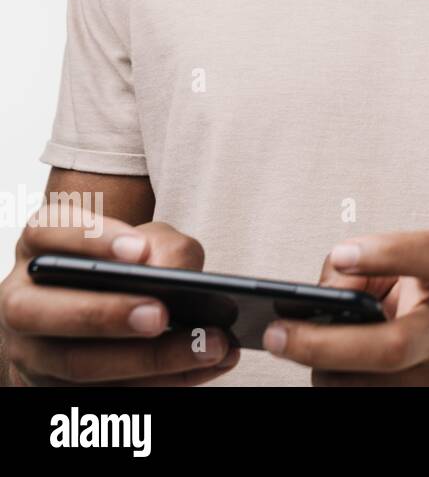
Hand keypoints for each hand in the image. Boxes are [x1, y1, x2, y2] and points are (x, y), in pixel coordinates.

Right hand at [0, 212, 237, 385]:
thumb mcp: (145, 241)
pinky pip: (108, 392)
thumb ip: (164, 247)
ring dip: (148, 360)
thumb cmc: (124, 266)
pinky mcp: (57, 388)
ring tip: (208, 345)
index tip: (138, 250)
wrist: (96, 311)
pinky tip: (210, 364)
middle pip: (43, 311)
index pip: (48, 232)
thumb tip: (180, 278)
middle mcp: (23, 298)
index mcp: (40, 246)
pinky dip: (165, 380)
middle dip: (107, 314)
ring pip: (78, 364)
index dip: (91, 240)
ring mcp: (33, 350)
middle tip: (163, 314)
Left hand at [264, 231, 428, 385]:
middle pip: (390, 348)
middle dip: (324, 345)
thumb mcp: (419, 272)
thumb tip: (314, 303)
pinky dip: (342, 385)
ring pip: (363, 388)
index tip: (342, 255)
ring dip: (324, 372)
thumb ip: (369, 270)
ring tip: (311, 351)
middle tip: (276, 335)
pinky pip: (366, 403)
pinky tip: (336, 372)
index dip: (387, 253)